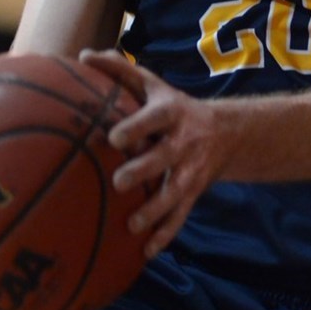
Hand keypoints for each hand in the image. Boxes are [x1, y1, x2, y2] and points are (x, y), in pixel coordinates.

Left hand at [80, 48, 227, 259]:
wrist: (227, 132)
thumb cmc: (172, 107)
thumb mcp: (153, 85)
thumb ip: (121, 71)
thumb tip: (83, 56)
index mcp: (172, 112)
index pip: (155, 117)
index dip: (137, 126)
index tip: (114, 137)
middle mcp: (184, 141)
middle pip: (166, 156)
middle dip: (145, 169)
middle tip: (119, 181)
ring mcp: (191, 170)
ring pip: (175, 193)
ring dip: (155, 210)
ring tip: (132, 225)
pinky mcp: (193, 194)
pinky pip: (181, 217)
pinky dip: (165, 235)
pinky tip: (146, 253)